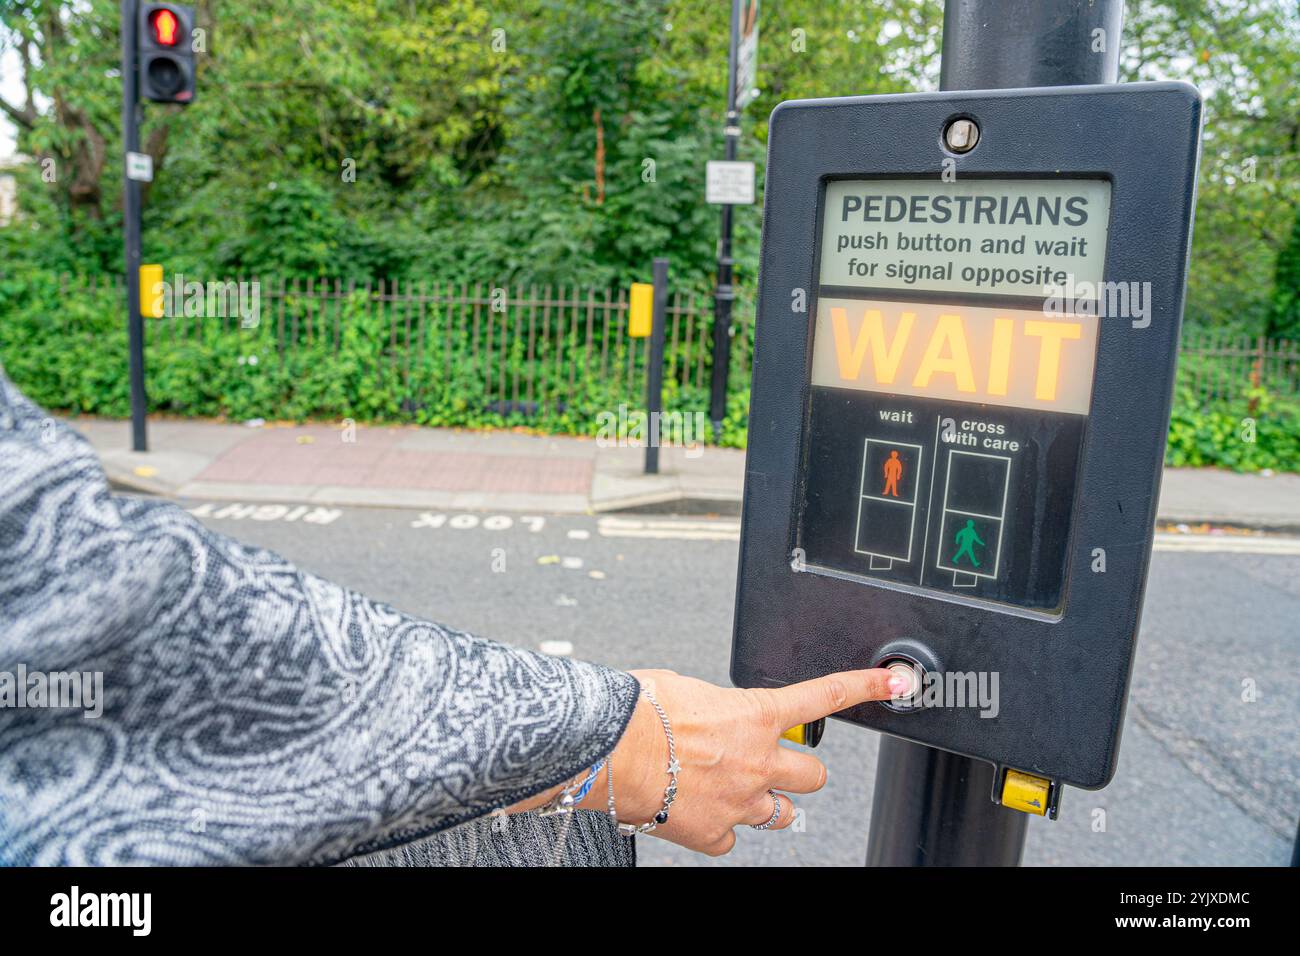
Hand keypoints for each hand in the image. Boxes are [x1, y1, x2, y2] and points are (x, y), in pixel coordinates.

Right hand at [596, 667, 903, 855]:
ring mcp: (740, 802)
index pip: (824, 696)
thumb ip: (716, 702)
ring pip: (783, 815)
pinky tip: (700, 812)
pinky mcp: (714, 834)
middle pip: (813, 776)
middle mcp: (757, 761)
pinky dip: (722, 829)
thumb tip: (712, 710)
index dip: (866, 688)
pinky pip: (733, 840)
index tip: (892, 684)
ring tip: (735, 791)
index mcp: (755, 714)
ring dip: (767, 803)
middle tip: (773, 764)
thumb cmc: (637, 711)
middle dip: (799, 770)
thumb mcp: (686, 686)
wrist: (606, 750)